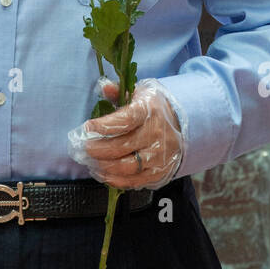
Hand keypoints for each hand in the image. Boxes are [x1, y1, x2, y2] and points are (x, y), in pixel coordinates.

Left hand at [69, 78, 183, 189]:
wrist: (183, 125)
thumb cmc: (153, 109)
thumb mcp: (138, 94)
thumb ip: (119, 92)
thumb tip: (104, 87)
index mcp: (149, 111)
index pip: (125, 120)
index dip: (104, 126)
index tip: (88, 127)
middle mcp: (156, 134)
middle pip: (122, 146)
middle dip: (98, 149)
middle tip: (85, 148)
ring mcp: (159, 155)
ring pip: (126, 167)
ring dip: (104, 167)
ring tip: (91, 162)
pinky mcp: (159, 172)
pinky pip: (134, 181)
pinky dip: (114, 180)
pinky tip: (103, 173)